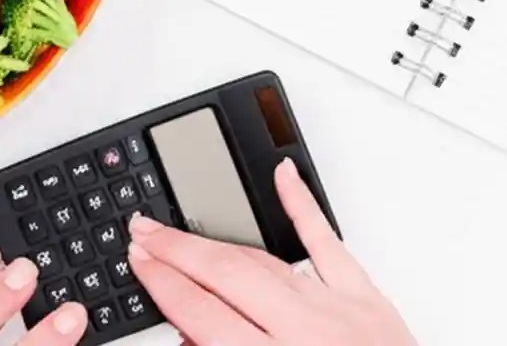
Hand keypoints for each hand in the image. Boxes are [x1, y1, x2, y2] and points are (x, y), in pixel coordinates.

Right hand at [128, 159, 415, 345]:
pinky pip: (329, 243)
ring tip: (182, 231)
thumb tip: (188, 332)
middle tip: (143, 232)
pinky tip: (285, 177)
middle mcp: (307, 332)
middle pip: (227, 275)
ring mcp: (339, 309)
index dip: (163, 283)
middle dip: (177, 249)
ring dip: (218, 241)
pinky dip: (304, 205)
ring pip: (265, 260)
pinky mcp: (367, 299)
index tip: (139, 262)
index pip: (202, 313)